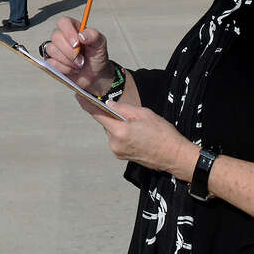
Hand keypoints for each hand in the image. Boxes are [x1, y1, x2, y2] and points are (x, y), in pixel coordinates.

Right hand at [43, 16, 113, 97]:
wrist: (95, 75)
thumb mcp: (100, 44)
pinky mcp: (52, 61)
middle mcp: (63, 36)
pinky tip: (72, 69)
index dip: (68, 32)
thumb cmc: (97, 57)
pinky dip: (65, 68)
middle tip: (82, 58)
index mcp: (74, 28)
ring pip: (52, 50)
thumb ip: (94, 35)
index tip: (77, 44)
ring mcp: (56, 48)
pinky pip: (52, 63)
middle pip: (56, 37)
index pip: (63, 22)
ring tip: (78, 64)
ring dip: (68, 61)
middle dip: (70, 51)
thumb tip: (81, 35)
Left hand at [78, 100, 195, 175]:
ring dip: (120, 127)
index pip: (98, 115)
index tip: (79, 96)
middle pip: (107, 124)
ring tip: (140, 128)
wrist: (174, 156)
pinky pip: (117, 140)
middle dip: (114, 117)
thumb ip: (124, 108)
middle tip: (132, 116)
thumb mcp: (144, 114)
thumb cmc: (163, 133)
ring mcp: (117, 151)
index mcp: (120, 131)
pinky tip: (138, 136)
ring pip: (113, 132)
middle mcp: (114, 143)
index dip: (88, 105)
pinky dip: (123, 135)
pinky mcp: (122, 156)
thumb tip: (109, 105)